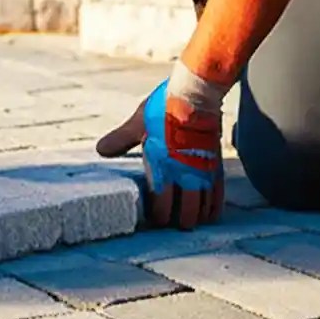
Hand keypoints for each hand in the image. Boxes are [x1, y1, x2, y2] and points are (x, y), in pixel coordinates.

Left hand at [97, 76, 224, 229]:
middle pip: (185, 213)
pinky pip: (218, 194)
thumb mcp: (139, 122)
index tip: (155, 220)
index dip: (158, 217)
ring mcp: (202, 171)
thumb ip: (121, 139)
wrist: (196, 93)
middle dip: (179, 222)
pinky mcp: (216, 165)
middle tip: (174, 225)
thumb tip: (101, 150)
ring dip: (197, 217)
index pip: (161, 205)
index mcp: (162, 167)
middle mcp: (183, 174)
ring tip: (191, 222)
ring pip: (203, 207)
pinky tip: (210, 213)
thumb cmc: (165, 106)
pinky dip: (214, 206)